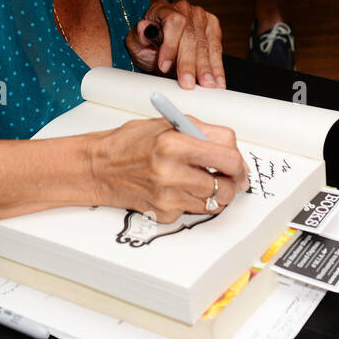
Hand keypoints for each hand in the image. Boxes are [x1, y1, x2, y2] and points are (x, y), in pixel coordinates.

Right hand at [87, 116, 248, 221]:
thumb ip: (203, 133)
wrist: (99, 167)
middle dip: (231, 182)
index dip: (239, 163)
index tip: (238, 165)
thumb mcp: (168, 125)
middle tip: (228, 177)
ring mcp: (168, 197)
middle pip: (225, 186)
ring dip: (215, 193)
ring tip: (202, 180)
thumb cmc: (131, 142)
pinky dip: (192, 201)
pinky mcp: (163, 213)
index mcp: (175, 144)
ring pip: (214, 202)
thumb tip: (232, 148)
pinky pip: (193, 211)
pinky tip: (178, 188)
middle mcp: (171, 172)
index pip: (228, 157)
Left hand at [126, 0, 224, 88]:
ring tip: (206, 85)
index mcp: (163, 9)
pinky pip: (216, 49)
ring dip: (206, 67)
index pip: (173, 22)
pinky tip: (217, 79)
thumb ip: (139, 37)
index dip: (171, 45)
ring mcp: (200, 18)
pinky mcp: (212, 28)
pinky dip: (217, 67)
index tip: (164, 66)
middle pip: (190, 36)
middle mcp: (184, 9)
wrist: (158, 45)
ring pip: (205, 44)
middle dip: (188, 63)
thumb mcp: (136, 43)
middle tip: (187, 82)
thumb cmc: (148, 43)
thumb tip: (144, 27)